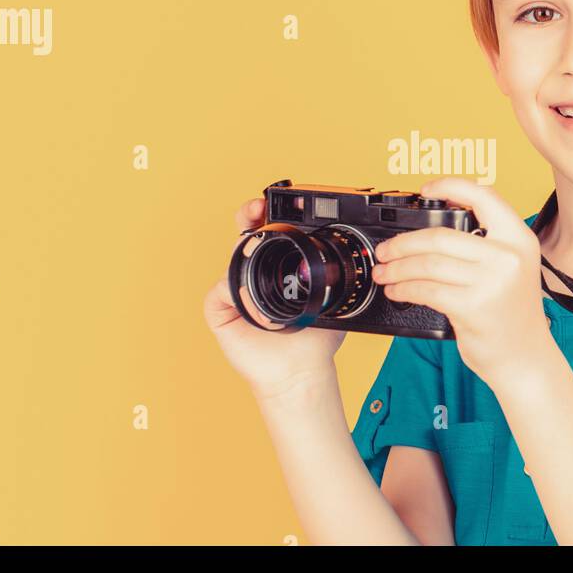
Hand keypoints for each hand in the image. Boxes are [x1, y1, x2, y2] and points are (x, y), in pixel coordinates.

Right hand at [203, 198, 347, 400]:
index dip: (268, 215)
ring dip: (240, 248)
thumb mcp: (333, 297)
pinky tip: (248, 296)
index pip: (269, 233)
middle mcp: (253, 274)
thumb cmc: (317, 336)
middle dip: (247, 216)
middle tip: (256, 209)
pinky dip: (232, 290)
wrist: (303, 369)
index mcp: (278, 267)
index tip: (274, 203)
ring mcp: (235, 292)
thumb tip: (352, 256)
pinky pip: (220, 292)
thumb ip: (337, 275)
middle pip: (244, 237)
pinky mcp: (220, 311)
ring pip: (231, 260)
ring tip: (251, 239)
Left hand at [370, 178, 553, 386]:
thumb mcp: (511, 268)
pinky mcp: (474, 307)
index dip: (451, 185)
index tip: (426, 190)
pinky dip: (404, 289)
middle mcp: (509, 256)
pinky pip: (427, 290)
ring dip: (398, 268)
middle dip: (404, 243)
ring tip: (385, 273)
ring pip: (429, 264)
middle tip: (386, 250)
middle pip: (441, 235)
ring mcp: (492, 281)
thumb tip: (432, 229)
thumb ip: (485, 245)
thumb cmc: (511, 313)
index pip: (484, 197)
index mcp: (519, 238)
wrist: (525, 357)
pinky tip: (397, 291)